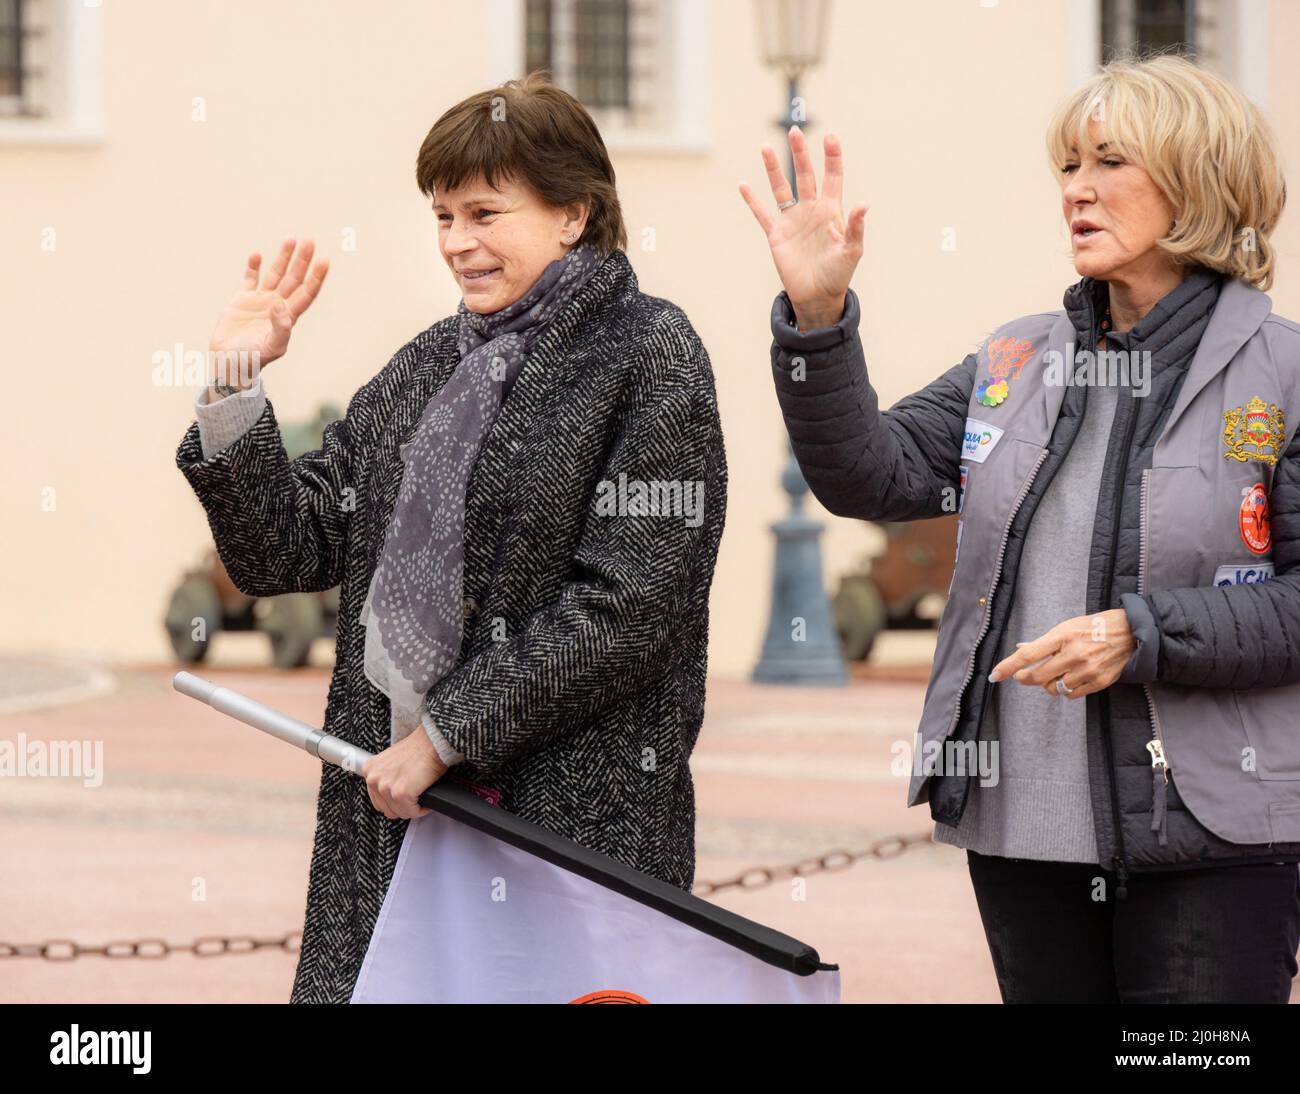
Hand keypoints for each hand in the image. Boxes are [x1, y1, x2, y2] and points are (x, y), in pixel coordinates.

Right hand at [207, 237, 328, 394]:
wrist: (229, 362)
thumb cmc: (253, 359)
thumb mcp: (271, 346)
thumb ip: (281, 327)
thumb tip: (282, 305)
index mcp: (288, 317)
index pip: (306, 293)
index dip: (316, 277)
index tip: (324, 261)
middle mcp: (277, 305)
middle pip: (294, 278)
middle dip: (302, 260)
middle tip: (310, 240)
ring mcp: (260, 300)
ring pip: (275, 274)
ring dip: (283, 257)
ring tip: (291, 239)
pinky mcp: (242, 299)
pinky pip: (250, 278)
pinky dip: (253, 267)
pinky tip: (257, 255)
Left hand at [362, 727, 448, 819]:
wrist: (432, 741)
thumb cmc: (418, 748)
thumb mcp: (392, 761)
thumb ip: (386, 776)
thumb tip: (391, 793)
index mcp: (369, 770)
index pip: (378, 800)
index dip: (394, 802)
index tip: (405, 799)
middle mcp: (373, 779)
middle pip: (387, 809)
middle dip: (403, 807)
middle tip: (415, 799)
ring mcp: (386, 787)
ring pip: (400, 812)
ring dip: (413, 808)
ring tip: (422, 797)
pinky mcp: (401, 793)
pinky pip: (412, 812)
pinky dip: (422, 809)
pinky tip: (426, 799)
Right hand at [739, 127, 867, 330]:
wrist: (817, 296)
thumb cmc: (838, 274)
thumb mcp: (852, 251)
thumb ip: (856, 227)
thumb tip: (865, 204)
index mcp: (831, 211)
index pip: (832, 176)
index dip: (832, 156)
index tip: (830, 136)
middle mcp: (811, 210)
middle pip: (805, 175)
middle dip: (800, 153)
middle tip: (795, 131)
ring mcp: (792, 221)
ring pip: (781, 188)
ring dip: (773, 169)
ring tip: (764, 147)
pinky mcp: (776, 235)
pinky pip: (762, 214)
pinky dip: (752, 201)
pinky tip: (743, 185)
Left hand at [988, 609, 1135, 699]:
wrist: (1130, 633)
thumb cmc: (1093, 627)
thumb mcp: (1066, 627)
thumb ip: (1043, 642)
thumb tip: (1020, 649)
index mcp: (1062, 636)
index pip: (1028, 655)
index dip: (1008, 666)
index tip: (994, 675)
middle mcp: (1074, 654)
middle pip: (1037, 677)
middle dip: (1025, 678)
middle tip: (1023, 676)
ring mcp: (1087, 670)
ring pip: (1054, 688)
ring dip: (1049, 684)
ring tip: (1056, 673)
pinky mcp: (1099, 682)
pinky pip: (1071, 694)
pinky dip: (1066, 689)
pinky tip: (1071, 678)